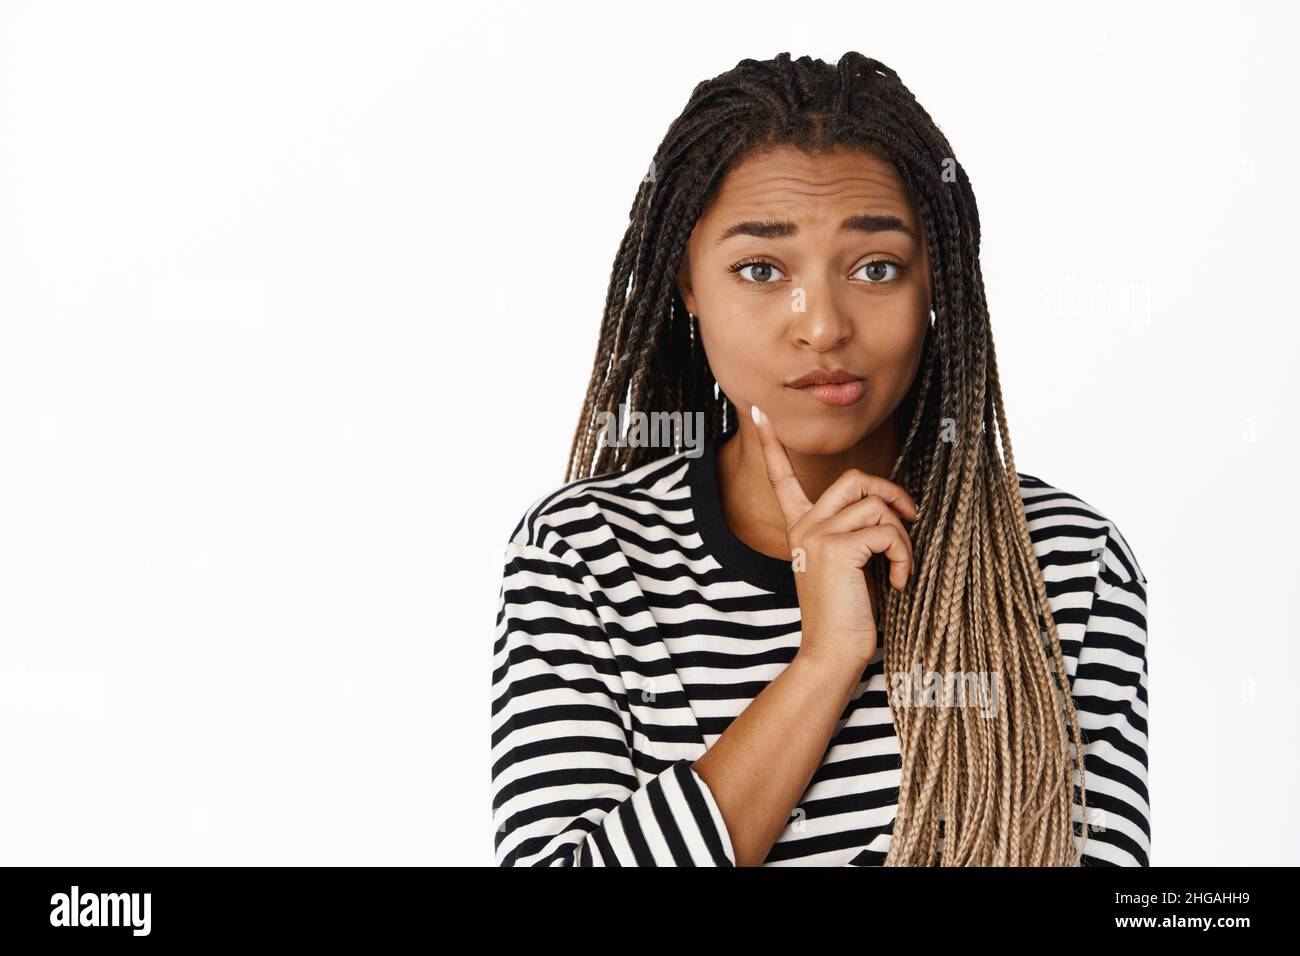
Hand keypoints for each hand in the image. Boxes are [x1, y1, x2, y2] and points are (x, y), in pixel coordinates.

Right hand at [751, 404, 917, 668]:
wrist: (835, 653)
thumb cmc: (848, 614)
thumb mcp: (849, 565)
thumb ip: (855, 531)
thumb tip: (892, 507)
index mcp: (801, 527)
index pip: (782, 477)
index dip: (772, 444)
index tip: (758, 412)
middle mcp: (804, 526)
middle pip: (853, 479)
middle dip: (891, 492)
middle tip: (911, 518)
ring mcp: (817, 535)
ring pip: (876, 506)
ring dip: (902, 537)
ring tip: (901, 568)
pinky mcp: (837, 549)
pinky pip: (887, 531)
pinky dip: (904, 555)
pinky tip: (898, 582)